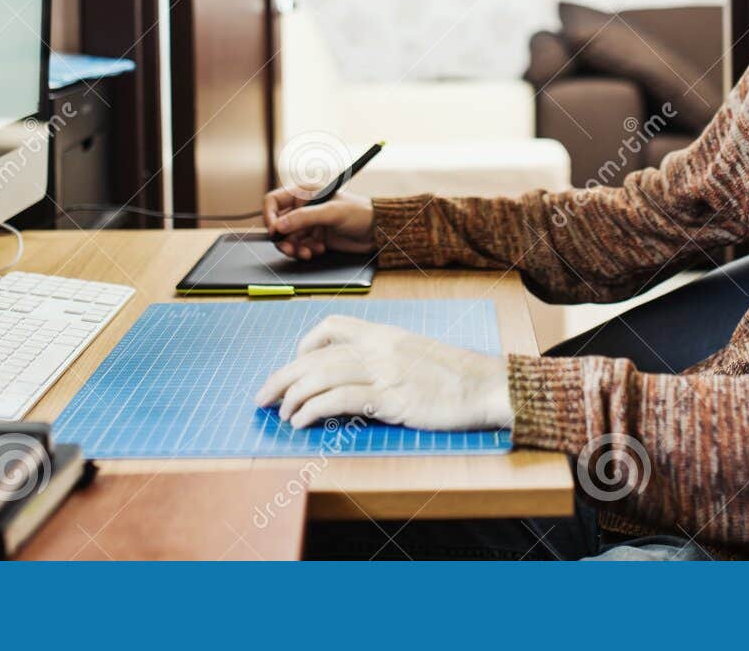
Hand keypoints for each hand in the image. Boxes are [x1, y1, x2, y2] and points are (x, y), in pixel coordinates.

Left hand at [254, 315, 511, 431]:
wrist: (486, 386)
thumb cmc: (456, 377)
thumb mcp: (417, 354)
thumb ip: (387, 359)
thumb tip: (358, 378)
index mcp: (384, 333)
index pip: (332, 325)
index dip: (304, 344)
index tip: (294, 364)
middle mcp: (378, 348)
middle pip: (315, 356)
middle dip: (281, 376)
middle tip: (262, 396)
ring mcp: (383, 372)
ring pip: (320, 376)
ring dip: (292, 397)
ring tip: (281, 414)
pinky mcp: (389, 398)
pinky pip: (337, 400)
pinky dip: (311, 410)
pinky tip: (301, 422)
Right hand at [262, 185, 374, 260]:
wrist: (378, 231)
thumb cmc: (360, 213)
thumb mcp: (332, 212)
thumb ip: (304, 218)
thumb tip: (279, 226)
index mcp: (304, 193)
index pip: (274, 201)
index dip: (269, 216)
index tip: (274, 231)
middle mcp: (303, 208)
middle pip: (278, 224)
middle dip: (283, 238)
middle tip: (290, 249)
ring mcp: (308, 224)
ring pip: (287, 239)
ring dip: (294, 248)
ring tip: (308, 253)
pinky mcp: (314, 239)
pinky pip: (299, 248)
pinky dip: (305, 252)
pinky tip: (319, 250)